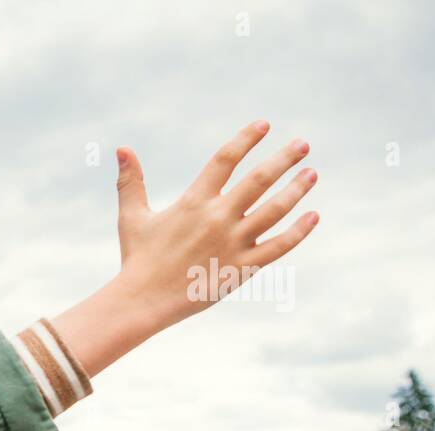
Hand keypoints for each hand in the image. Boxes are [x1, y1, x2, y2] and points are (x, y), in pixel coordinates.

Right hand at [49, 120, 318, 378]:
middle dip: (284, 159)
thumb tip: (121, 148)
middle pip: (259, 179)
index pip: (225, 160)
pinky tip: (313, 216)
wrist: (142, 301)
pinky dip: (298, 231)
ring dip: (296, 189)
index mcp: (193, 202)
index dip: (246, 139)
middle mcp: (217, 218)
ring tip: (311, 173)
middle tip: (303, 145)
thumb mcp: (132, 216)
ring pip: (275, 210)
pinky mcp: (241, 269)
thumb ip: (131, 181)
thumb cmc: (137, 258)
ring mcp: (232, 244)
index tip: (264, 125)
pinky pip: (278, 247)